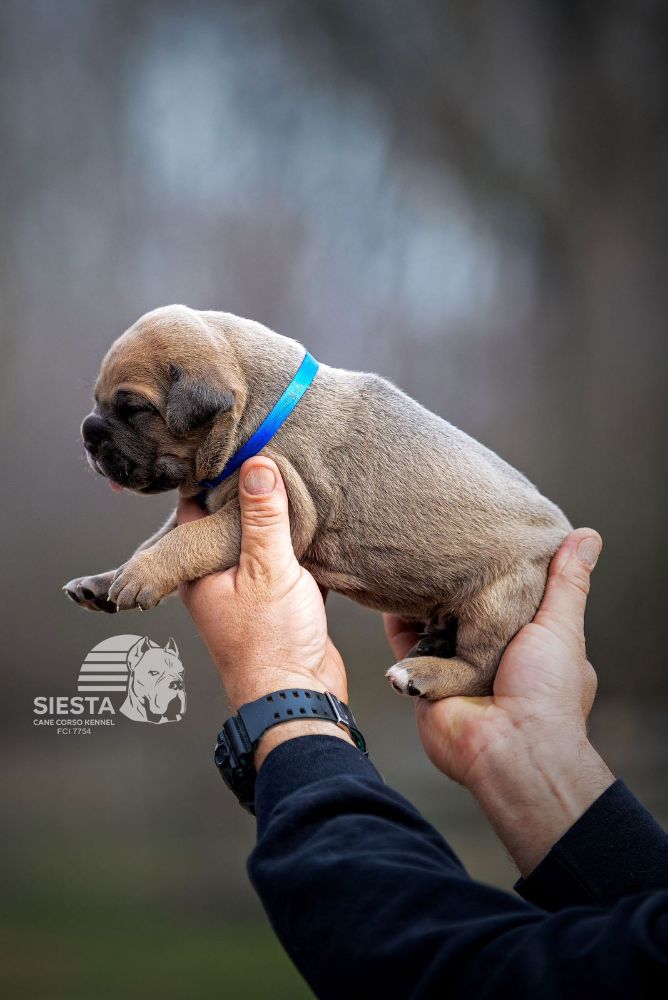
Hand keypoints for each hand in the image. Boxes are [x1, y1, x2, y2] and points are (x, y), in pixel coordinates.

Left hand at [177, 458, 350, 765]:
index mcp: (199, 569)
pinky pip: (286, 562)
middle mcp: (218, 578)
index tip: (233, 442)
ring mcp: (249, 591)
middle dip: (249, 492)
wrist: (299, 699)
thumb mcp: (269, 570)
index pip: (196, 507)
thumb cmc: (272, 642)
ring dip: (276, 519)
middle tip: (271, 452)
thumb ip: (264, 518)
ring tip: (297, 478)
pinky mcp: (280, 602)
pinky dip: (298, 544)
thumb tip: (257, 464)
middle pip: (229, 522)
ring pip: (259, 541)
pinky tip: (319, 522)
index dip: (213, 475)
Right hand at [384, 529, 614, 874]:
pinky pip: (406, 645)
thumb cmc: (546, 693)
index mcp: (530, 645)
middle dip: (456, 585)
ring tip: (414, 562)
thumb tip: (588, 536)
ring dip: (424, 599)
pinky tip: (394, 594)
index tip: (487, 543)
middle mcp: (492, 657)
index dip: (500, 574)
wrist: (510, 748)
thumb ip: (567, 583)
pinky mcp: (427, 681)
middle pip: (468, 610)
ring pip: (433, 624)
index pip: (512, 599)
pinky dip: (398, 622)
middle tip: (444, 547)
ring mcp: (458, 670)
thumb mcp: (562, 626)